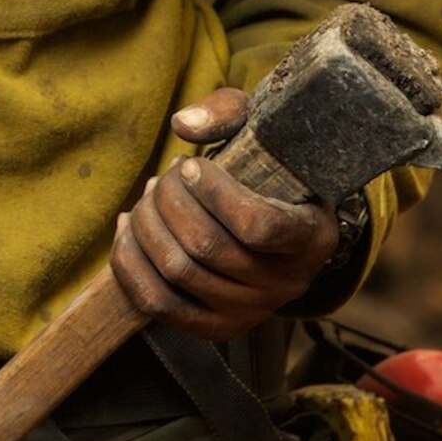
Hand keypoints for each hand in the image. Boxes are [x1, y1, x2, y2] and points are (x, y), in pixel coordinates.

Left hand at [111, 87, 340, 339]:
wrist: (284, 226)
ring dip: (148, 224)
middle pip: (205, 246)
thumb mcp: (264, 130)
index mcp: (313, 236)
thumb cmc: (272, 171)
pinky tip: (128, 227)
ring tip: (149, 195)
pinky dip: (131, 262)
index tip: (192, 164)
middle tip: (166, 175)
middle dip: (169, 201)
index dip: (213, 191)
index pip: (258, 226)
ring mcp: (251, 312)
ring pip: (177, 271)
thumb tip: (183, 124)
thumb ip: (228, 112)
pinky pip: (158, 304)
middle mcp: (287, 283)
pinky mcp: (216, 328)